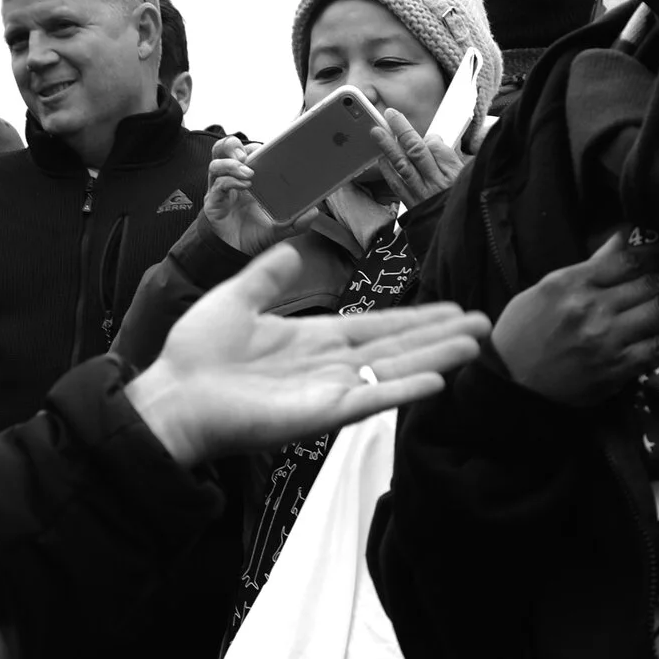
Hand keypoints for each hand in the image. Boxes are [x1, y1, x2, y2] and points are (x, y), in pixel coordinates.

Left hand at [124, 243, 489, 465]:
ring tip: (476, 346)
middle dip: (442, 336)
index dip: (417, 318)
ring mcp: (328, 391)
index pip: (379, 327)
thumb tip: (293, 244)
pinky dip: (402, 390)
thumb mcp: (239, 298)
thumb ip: (270, 275)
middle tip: (486, 325)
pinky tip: (436, 380)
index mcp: (315, 340)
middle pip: (399, 348)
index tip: (452, 308)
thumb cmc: (197, 356)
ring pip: (394, 371)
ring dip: (436, 358)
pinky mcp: (318, 414)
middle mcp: (330, 367)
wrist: (172, 396)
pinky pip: (369, 400)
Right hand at [203, 136, 320, 256]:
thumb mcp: (281, 228)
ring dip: (232, 164)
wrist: (238, 256)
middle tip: (247, 155)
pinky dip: (230, 180)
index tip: (265, 149)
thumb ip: (297, 221)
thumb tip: (313, 211)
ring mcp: (221, 191)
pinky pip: (218, 184)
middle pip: (224, 151)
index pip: (245, 153)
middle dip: (234, 146)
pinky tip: (244, 185)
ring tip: (249, 172)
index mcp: (248, 180)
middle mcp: (232, 181)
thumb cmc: (254, 236)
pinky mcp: (213, 202)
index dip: (252, 147)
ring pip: (217, 164)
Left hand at [371, 109, 464, 207]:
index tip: (428, 135)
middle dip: (402, 131)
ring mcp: (421, 194)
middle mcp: (436, 183)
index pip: (438, 148)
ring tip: (376, 131)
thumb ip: (452, 157)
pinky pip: (396, 185)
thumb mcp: (468, 177)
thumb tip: (434, 140)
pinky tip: (380, 159)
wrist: (459, 236)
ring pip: (402, 166)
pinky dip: (387, 170)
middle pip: (417, 152)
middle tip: (390, 114)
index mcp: (453, 175)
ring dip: (388, 147)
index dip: (429, 137)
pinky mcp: (411, 205)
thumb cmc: (463, 203)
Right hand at [490, 232, 658, 406]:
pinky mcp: (616, 368)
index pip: (630, 258)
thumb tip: (623, 241)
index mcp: (572, 282)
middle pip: (654, 281)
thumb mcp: (547, 288)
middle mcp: (592, 307)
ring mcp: (606, 339)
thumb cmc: (523, 332)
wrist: (509, 384)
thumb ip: (589, 266)